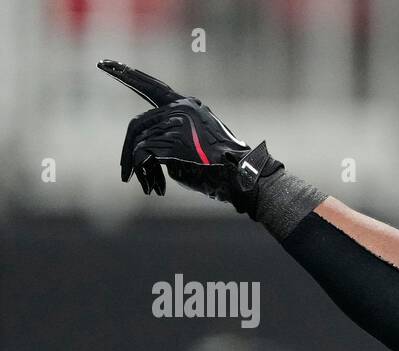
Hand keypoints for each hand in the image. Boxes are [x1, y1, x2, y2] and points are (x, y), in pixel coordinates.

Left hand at [98, 59, 282, 213]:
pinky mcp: (175, 140)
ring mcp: (178, 122)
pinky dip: (146, 173)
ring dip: (142, 170)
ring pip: (140, 143)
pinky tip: (155, 187)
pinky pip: (144, 154)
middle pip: (138, 125)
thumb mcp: (195, 145)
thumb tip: (143, 149)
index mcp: (187, 105)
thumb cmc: (221, 169)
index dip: (126, 74)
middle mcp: (181, 108)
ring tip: (151, 187)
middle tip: (125, 174)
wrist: (242, 175)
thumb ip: (170, 138)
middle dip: (127, 152)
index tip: (105, 63)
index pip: (151, 87)